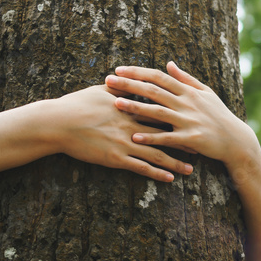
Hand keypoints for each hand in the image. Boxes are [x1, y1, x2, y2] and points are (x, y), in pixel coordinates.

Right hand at [47, 84, 193, 181]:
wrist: (58, 123)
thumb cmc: (77, 104)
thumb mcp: (101, 91)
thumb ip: (120, 89)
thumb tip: (130, 80)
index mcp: (130, 108)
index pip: (161, 112)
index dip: (179, 117)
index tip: (194, 121)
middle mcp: (132, 125)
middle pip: (165, 134)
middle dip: (185, 141)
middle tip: (202, 146)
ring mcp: (125, 143)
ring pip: (157, 154)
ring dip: (175, 163)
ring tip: (190, 169)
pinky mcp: (115, 158)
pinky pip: (140, 168)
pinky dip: (156, 174)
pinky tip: (168, 179)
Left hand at [105, 62, 254, 164]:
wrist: (235, 139)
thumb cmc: (219, 115)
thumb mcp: (206, 93)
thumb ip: (185, 78)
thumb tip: (169, 63)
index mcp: (187, 91)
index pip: (158, 77)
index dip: (138, 72)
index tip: (119, 69)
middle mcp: (186, 103)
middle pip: (153, 90)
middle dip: (129, 84)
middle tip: (108, 80)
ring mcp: (188, 120)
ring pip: (157, 112)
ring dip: (136, 107)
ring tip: (116, 104)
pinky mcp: (190, 138)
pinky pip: (167, 138)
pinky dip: (151, 137)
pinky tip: (134, 136)